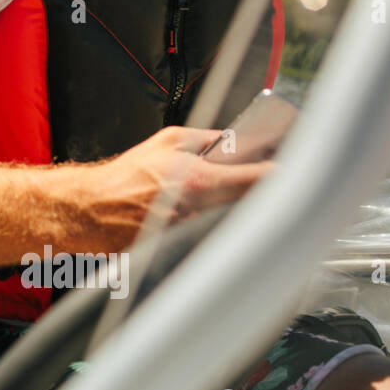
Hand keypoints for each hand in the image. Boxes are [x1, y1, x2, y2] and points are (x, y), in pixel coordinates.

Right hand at [80, 126, 274, 250]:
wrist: (93, 209)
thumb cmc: (125, 177)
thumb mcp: (167, 141)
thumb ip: (207, 139)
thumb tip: (236, 139)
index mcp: (200, 180)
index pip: (259, 179)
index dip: (282, 175)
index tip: (295, 171)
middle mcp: (201, 210)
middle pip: (252, 206)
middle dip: (261, 195)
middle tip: (265, 186)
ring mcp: (194, 234)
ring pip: (234, 224)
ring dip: (235, 213)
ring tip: (215, 204)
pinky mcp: (185, 250)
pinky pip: (213, 239)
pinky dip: (214, 230)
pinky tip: (197, 221)